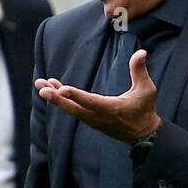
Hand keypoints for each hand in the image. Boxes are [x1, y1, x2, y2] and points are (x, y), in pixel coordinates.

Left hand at [35, 48, 160, 142]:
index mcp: (110, 109)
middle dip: (56, 97)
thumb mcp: (147, 90)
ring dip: (55, 97)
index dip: (76, 95)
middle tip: (41, 88)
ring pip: (70, 109)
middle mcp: (97, 117)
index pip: (90, 102)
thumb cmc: (144, 110)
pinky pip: (73, 110)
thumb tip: (141, 52)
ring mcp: (92, 120)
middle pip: (73, 108)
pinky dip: (62, 100)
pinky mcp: (90, 120)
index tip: (62, 89)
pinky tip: (53, 89)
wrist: (142, 135)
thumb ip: (140, 71)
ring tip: (41, 84)